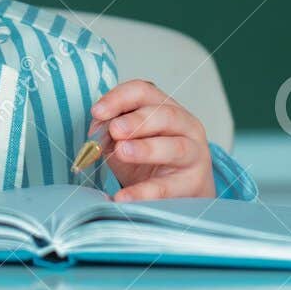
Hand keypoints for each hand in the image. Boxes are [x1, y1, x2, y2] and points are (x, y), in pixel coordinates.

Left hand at [87, 80, 215, 201]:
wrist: (180, 193)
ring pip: (174, 147)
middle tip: (114, 130)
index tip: (97, 112)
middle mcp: (185, 126)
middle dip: (137, 121)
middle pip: (165, 115)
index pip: (144, 92)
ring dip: (146, 148)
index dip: (119, 98)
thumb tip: (96, 130)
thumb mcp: (128, 141)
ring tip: (122, 152)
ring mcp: (193, 154)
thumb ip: (110, 132)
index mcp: (166, 108)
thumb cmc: (151, 161)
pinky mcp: (193, 183)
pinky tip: (123, 197)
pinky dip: (144, 192)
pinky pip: (167, 187)